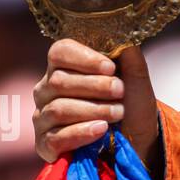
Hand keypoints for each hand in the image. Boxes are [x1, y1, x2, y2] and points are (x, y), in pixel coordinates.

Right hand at [33, 40, 159, 166]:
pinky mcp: (45, 144)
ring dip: (93, 110)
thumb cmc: (131, 101)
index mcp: (64, 67)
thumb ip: (128, 55)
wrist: (137, 138)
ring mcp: (43, 117)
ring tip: (118, 112)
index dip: (83, 58)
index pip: (59, 52)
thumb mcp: (135, 77)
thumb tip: (122, 34)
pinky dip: (81, 133)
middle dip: (95, 86)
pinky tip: (101, 129)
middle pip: (59, 81)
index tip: (110, 68)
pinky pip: (55, 138)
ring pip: (58, 109)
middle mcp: (46, 89)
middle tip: (121, 91)